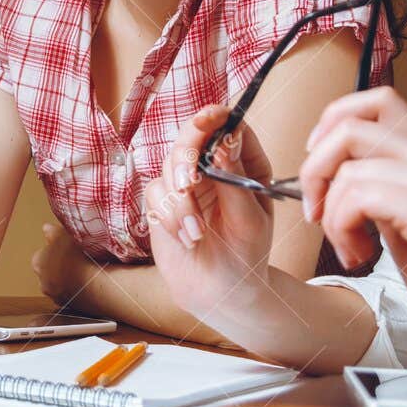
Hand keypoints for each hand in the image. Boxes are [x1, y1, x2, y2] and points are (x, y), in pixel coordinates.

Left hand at [29, 222, 91, 306]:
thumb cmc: (83, 256)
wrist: (100, 283)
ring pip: (62, 283)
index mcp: (38, 262)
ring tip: (87, 269)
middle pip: (51, 269)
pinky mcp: (72, 308)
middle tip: (78, 256)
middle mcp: (43, 283)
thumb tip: (46, 229)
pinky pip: (73, 295)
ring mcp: (57, 297)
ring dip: (71, 277)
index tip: (69, 246)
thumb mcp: (67, 234)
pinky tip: (90, 282)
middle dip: (62, 264)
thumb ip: (54, 232)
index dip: (57, 248)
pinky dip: (79, 289)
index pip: (44, 252)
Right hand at [144, 105, 275, 322]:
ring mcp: (187, 180)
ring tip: (196, 232)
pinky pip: (156, 192)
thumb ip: (235, 180)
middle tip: (187, 184)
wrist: (220, 290)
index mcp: (245, 163)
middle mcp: (215, 165)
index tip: (207, 120)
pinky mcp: (164, 199)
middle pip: (192, 135)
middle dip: (186, 158)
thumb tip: (223, 142)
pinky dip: (170, 217)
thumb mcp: (250, 220)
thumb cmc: (246, 254)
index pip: (230, 124)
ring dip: (180, 201)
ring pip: (170, 163)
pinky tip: (188, 238)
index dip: (216, 116)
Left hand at [299, 86, 406, 367]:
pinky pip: (360, 197)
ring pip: (348, 167)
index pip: (376, 101)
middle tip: (317, 213)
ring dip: (330, 213)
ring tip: (349, 248)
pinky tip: (360, 255)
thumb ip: (377, 189)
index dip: (332, 124)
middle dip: (314, 169)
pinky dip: (343, 228)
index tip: (322, 171)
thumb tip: (329, 175)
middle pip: (349, 125)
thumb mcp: (403, 220)